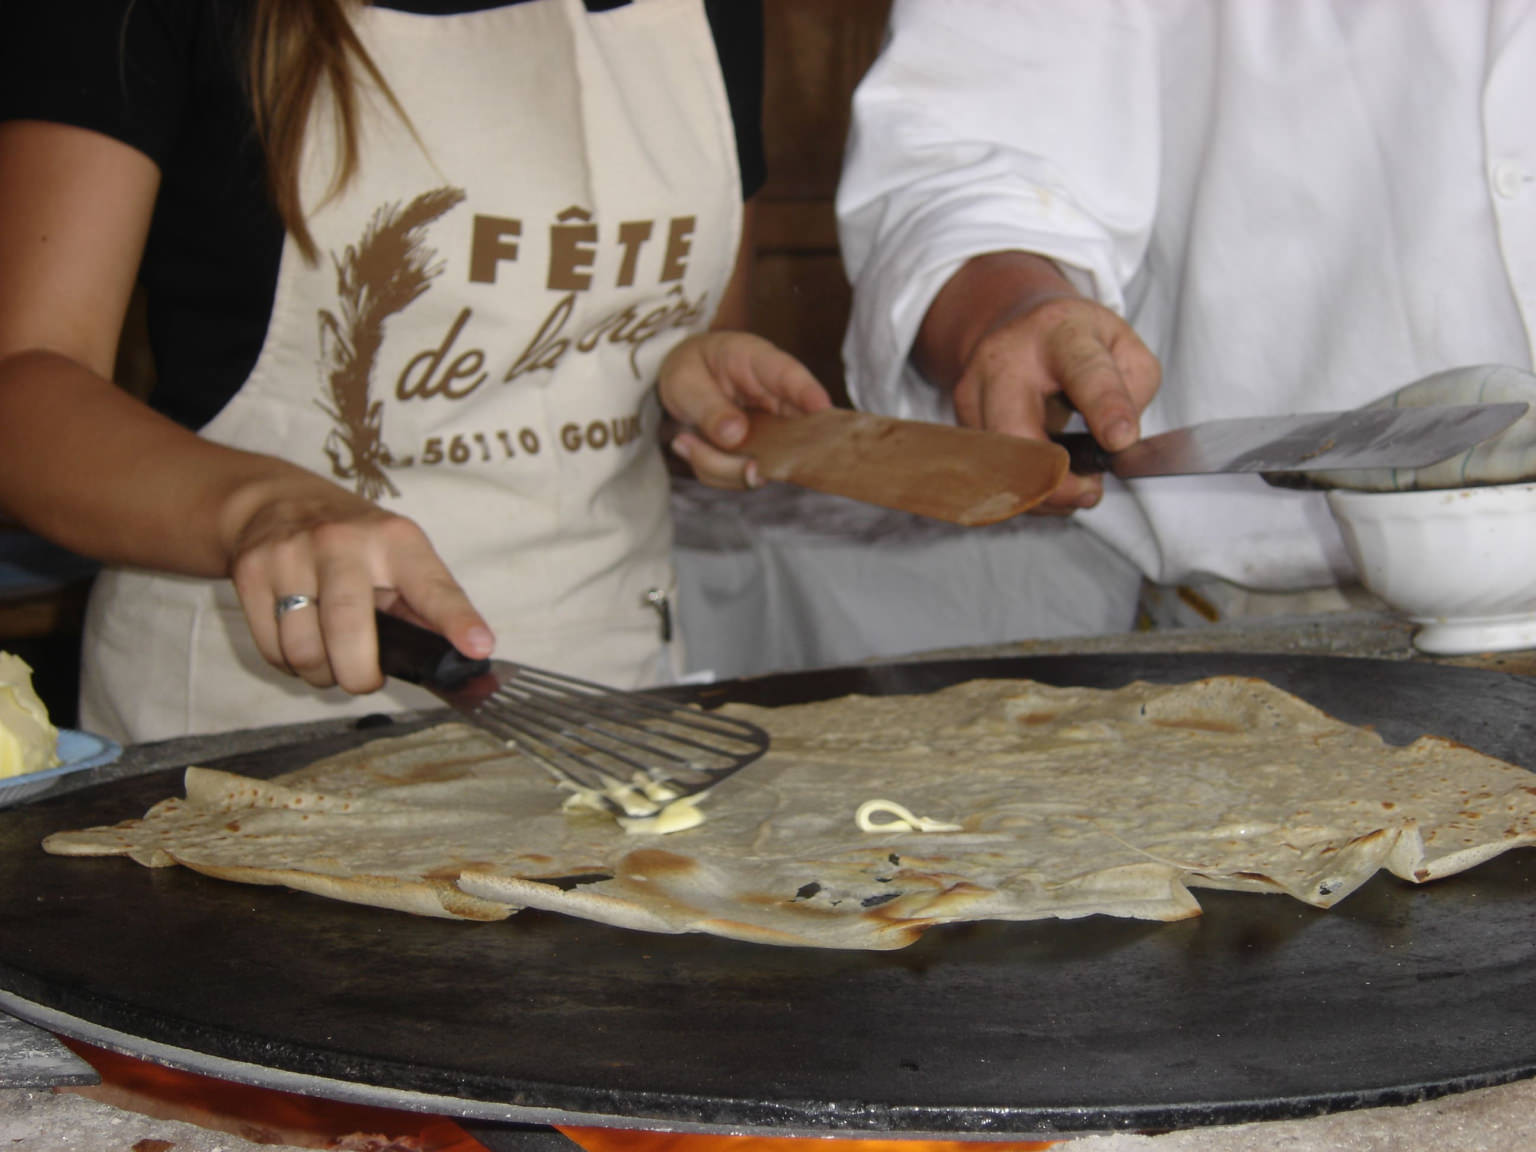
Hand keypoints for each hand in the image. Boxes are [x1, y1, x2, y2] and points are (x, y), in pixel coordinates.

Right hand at [223, 473, 492, 692]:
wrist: (275, 502)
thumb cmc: (354, 544)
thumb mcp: (400, 558)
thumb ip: (429, 606)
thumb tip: (465, 659)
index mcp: (396, 541)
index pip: (432, 586)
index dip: (457, 620)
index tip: (478, 648)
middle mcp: (342, 542)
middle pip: (348, 631)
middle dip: (360, 676)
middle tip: (365, 679)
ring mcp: (290, 555)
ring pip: (303, 650)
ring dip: (321, 674)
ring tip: (330, 660)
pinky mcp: (250, 573)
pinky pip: (271, 649)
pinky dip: (289, 665)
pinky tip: (301, 644)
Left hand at [658, 331, 831, 488]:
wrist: (682, 385)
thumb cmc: (689, 370)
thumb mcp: (685, 381)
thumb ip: (709, 406)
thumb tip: (737, 436)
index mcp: (760, 363)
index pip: (790, 376)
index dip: (808, 393)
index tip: (822, 409)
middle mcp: (776, 400)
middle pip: (790, 433)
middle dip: (758, 455)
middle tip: (725, 459)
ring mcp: (773, 431)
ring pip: (763, 465)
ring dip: (719, 465)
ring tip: (682, 441)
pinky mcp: (761, 455)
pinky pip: (741, 477)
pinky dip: (712, 471)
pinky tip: (689, 446)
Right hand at [915, 252, 1161, 513]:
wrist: (1015, 324)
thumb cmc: (1075, 341)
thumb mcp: (1122, 346)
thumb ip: (1135, 390)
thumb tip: (1117, 445)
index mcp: (1062, 333)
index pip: (1084, 373)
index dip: (1104, 408)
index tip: (1120, 442)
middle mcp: (1007, 359)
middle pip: (1016, 432)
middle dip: (1055, 479)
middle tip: (1088, 492)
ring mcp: (975, 390)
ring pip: (998, 466)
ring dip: (1041, 493)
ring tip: (1073, 488)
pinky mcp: (960, 420)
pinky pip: (991, 473)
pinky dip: (1025, 491)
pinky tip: (1047, 482)